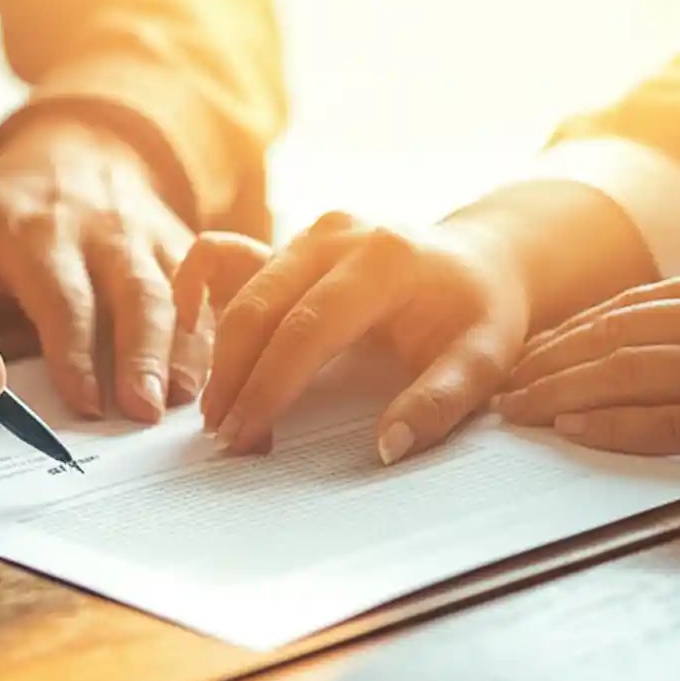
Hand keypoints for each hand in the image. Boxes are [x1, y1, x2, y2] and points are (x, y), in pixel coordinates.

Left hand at [0, 115, 207, 422]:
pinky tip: (209, 378)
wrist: (76, 150)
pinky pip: (206, 293)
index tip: (84, 402)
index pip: (62, 295)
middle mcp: (102, 229)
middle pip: (134, 292)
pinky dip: (210, 336)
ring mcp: (149, 236)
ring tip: (181, 400)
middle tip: (144, 411)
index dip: (75, 350)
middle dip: (142, 353)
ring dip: (183, 350)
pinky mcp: (183, 248)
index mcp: (36, 231)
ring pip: (178, 293)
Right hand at [173, 212, 531, 463]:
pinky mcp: (297, 240)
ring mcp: (314, 232)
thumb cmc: (483, 314)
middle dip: (234, 374)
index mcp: (387, 259)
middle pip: (262, 305)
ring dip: (224, 354)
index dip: (272, 385)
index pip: (309, 328)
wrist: (486, 260)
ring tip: (218, 413)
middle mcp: (341, 234)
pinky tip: (193, 333)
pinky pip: (235, 261)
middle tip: (220, 434)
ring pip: (246, 292)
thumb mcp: (483, 361)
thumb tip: (386, 448)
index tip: (246, 435)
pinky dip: (210, 297)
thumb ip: (439, 403)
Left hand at [496, 251, 679, 469]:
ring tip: (517, 409)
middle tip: (504, 384)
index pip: (637, 304)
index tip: (531, 350)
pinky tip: (574, 427)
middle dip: (552, 361)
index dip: (574, 330)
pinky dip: (616, 424)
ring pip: (633, 373)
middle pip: (620, 335)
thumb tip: (652, 323)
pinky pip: (675, 422)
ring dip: (563, 392)